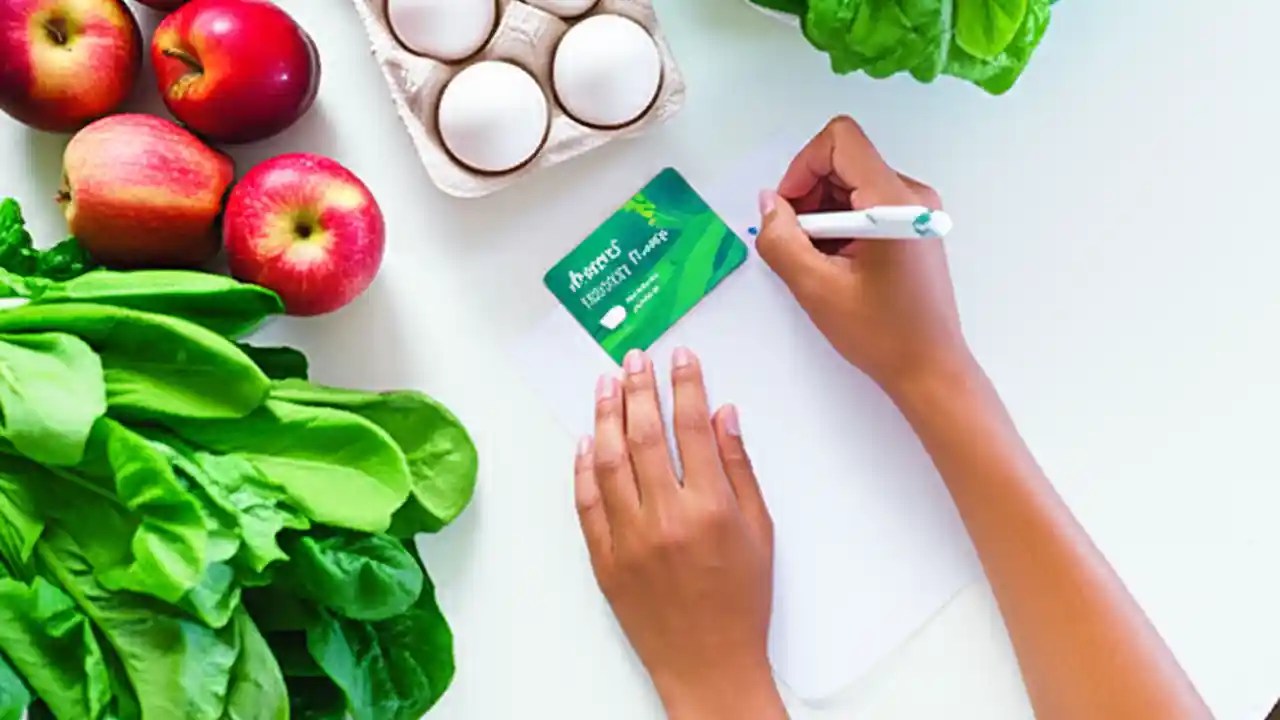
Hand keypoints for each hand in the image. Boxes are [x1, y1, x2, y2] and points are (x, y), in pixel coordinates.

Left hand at [575, 347, 785, 719]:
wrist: (708, 663)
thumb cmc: (741, 600)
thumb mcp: (759, 531)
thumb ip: (739, 469)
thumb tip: (722, 413)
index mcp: (710, 508)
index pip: (692, 428)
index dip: (685, 385)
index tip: (680, 357)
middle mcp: (665, 517)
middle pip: (645, 435)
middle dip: (640, 388)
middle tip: (636, 359)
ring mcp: (629, 538)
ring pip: (609, 461)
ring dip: (606, 417)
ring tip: (606, 385)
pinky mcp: (604, 558)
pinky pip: (586, 502)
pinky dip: (583, 467)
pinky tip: (587, 441)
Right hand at [756, 115, 973, 396]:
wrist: (929, 368)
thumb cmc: (883, 334)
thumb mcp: (817, 288)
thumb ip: (782, 240)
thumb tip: (768, 203)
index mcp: (894, 202)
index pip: (840, 140)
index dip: (803, 167)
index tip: (788, 209)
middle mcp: (912, 195)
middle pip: (844, 160)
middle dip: (809, 194)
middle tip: (795, 241)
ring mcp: (916, 210)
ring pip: (852, 183)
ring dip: (822, 213)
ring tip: (816, 259)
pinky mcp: (912, 226)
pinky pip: (866, 204)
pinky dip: (840, 224)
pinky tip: (835, 263)